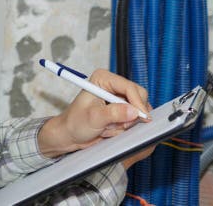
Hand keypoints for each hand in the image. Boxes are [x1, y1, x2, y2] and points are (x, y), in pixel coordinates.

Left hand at [37, 69, 152, 158]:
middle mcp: (112, 85)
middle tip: (121, 125)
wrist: (71, 135)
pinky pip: (135, 118)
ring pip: (138, 108)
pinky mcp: (122, 109)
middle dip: (132, 113)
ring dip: (128, 121)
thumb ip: (114, 114)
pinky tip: (113, 128)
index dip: (137, 102)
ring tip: (110, 126)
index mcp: (103, 79)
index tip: (142, 117)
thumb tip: (133, 111)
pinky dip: (127, 125)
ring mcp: (118, 97)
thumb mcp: (94, 118)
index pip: (129, 87)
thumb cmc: (75, 123)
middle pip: (138, 95)